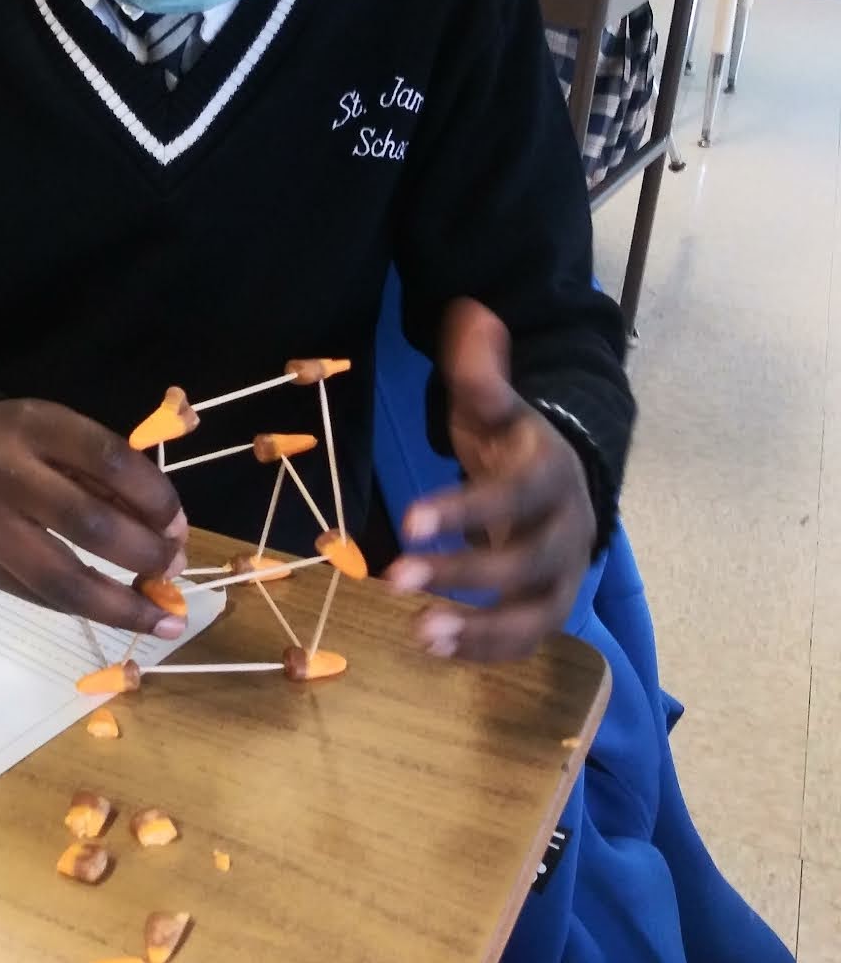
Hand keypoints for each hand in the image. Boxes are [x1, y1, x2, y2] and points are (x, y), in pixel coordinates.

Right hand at [0, 398, 188, 635]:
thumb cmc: (4, 442)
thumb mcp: (49, 430)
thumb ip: (100, 469)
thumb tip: (165, 527)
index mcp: (34, 426)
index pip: (108, 460)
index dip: (155, 497)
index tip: (178, 524)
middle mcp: (6, 475)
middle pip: (90, 525)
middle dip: (145, 554)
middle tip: (174, 566)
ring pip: (62, 580)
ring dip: (122, 606)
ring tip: (163, 619)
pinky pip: (39, 597)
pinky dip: (85, 608)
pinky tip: (117, 613)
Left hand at [385, 301, 594, 660]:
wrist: (563, 478)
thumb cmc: (514, 443)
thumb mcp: (495, 404)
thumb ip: (480, 370)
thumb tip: (470, 312)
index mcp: (550, 474)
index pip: (514, 494)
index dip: (466, 508)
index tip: (408, 520)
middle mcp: (567, 530)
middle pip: (527, 561)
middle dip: (465, 572)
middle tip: (395, 579)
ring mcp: (563, 576)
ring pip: (535, 613)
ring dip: (480, 628)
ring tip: (420, 635)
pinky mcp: (549, 608)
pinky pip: (525, 639)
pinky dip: (484, 650)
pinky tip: (431, 648)